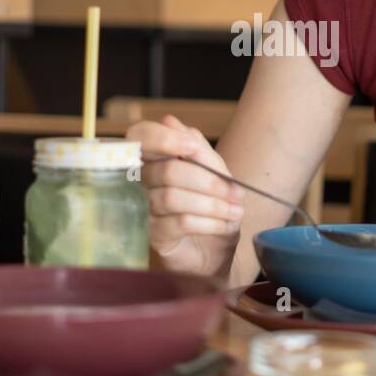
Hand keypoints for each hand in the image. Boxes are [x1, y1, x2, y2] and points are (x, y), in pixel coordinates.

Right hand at [126, 115, 244, 276]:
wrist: (216, 253)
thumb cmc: (211, 208)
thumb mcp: (216, 173)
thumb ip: (198, 149)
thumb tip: (170, 121)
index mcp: (152, 159)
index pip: (139, 136)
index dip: (163, 138)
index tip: (193, 148)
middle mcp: (140, 183)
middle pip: (166, 169)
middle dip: (208, 180)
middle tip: (236, 193)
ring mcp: (143, 211)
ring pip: (172, 197)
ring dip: (213, 204)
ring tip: (236, 211)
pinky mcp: (152, 236)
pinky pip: (178, 222)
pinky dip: (209, 222)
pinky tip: (225, 225)